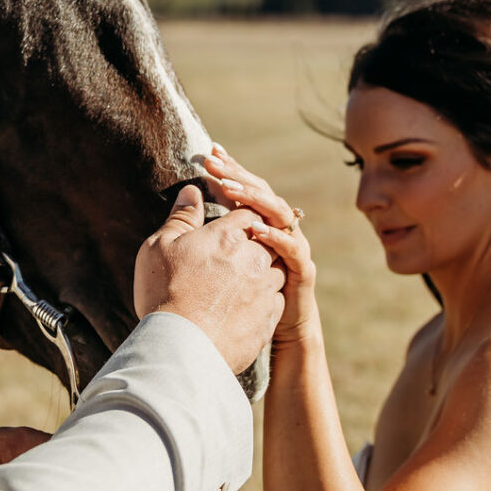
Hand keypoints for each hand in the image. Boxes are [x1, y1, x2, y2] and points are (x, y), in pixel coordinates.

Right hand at [134, 184, 285, 373]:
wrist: (180, 348)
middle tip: (236, 254)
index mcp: (228, 237)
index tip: (232, 224)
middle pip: (267, 240)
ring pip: (276, 271)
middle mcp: (254, 259)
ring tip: (242, 282)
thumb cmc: (164, 293)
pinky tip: (247, 307)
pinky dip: (265, 300)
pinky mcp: (269, 319)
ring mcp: (265, 290)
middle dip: (256, 243)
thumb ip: (181, 218)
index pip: (248, 214)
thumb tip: (192, 192)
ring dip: (263, 271)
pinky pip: (276, 301)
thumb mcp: (160, 247)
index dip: (242, 216)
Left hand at [204, 144, 319, 347]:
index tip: (209, 153)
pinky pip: (291, 248)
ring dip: (254, 199)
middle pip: (262, 192)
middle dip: (238, 175)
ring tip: (229, 188)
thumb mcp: (211, 259)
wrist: (267, 337)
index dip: (230, 170)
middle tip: (214, 161)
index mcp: (256, 225)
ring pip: (279, 212)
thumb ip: (201, 229)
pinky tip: (256, 229)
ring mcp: (291, 248)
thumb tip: (189, 193)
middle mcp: (276, 230)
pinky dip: (275, 236)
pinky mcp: (301, 270)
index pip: (244, 188)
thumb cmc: (234, 300)